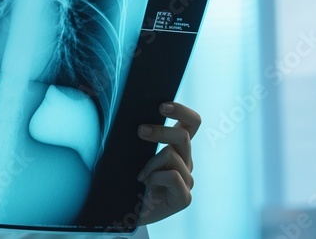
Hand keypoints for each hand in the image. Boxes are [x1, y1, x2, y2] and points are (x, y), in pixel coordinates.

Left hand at [134, 101, 201, 225]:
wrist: (123, 210)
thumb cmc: (127, 178)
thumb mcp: (132, 151)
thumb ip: (142, 135)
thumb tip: (133, 114)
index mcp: (177, 147)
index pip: (192, 123)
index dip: (182, 111)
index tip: (162, 106)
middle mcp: (186, 161)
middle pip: (183, 136)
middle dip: (160, 131)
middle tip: (140, 131)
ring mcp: (187, 179)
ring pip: (172, 155)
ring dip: (151, 164)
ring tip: (141, 176)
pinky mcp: (184, 197)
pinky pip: (173, 176)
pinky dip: (155, 178)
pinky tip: (147, 186)